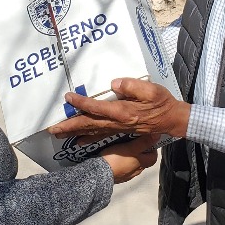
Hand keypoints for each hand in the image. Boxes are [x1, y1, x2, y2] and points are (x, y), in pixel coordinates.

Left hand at [48, 77, 189, 138]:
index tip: (68, 98)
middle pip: (89, 124)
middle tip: (52, 128)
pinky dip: (87, 137)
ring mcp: (118, 128)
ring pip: (92, 131)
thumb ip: (132, 86)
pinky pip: (100, 135)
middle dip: (70, 126)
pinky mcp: (120, 130)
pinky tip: (78, 140)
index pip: (97, 108)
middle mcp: (118, 122)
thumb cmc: (162, 102)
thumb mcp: (152, 90)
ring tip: (58, 134)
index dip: (81, 104)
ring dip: (75, 133)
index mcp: (123, 112)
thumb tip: (114, 84)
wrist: (171, 120)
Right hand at [100, 134, 160, 182]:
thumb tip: (158, 135)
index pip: (153, 157)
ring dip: (128, 155)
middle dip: (138, 150)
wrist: (98, 174)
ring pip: (130, 163)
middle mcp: (135, 171)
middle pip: (141, 159)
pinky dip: (119, 160)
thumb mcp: (131, 148)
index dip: (152, 148)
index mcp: (141, 165)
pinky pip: (120, 166)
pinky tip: (113, 154)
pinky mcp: (115, 176)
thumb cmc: (116, 159)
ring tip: (121, 145)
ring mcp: (125, 175)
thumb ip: (144, 142)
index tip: (147, 140)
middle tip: (132, 140)